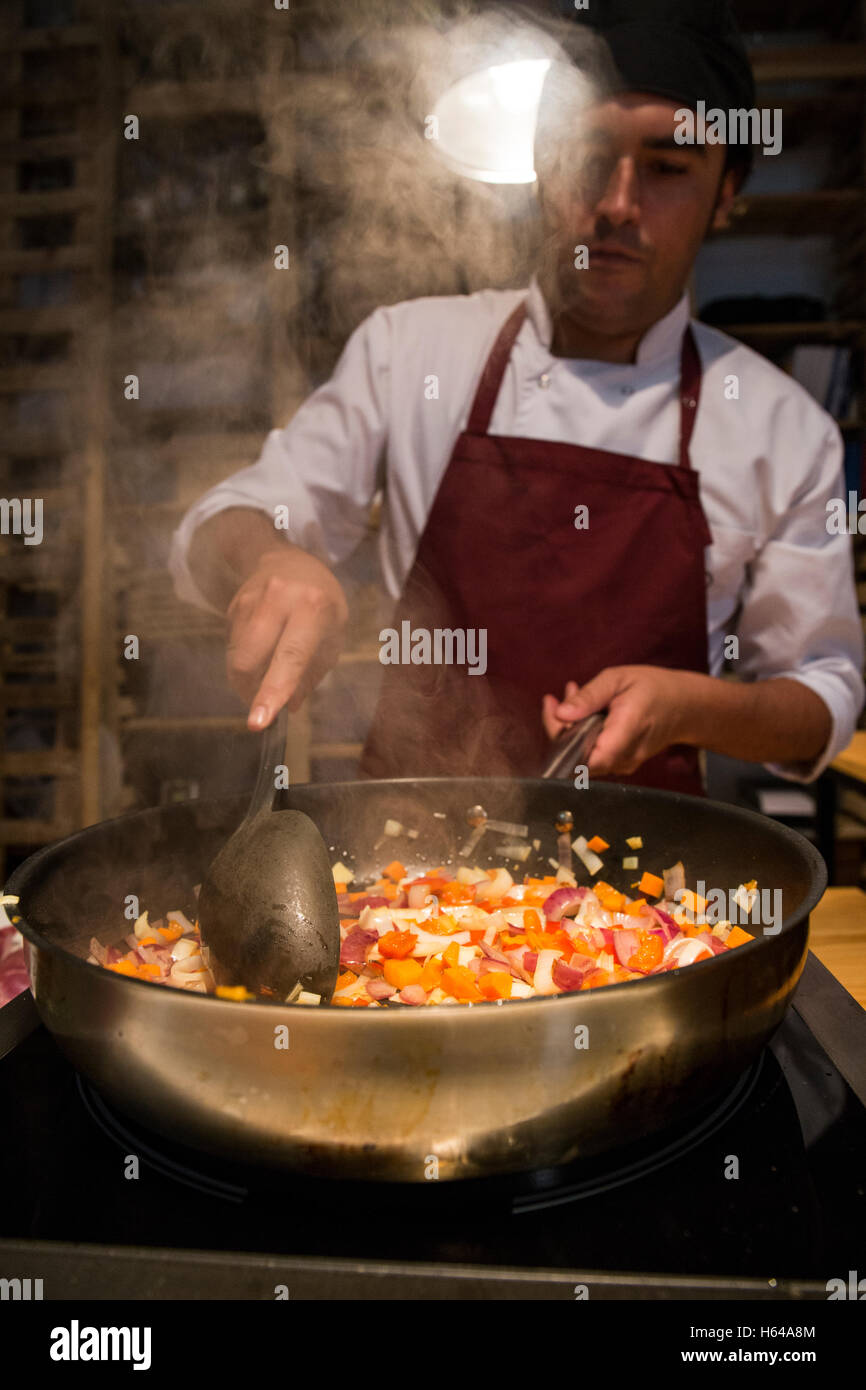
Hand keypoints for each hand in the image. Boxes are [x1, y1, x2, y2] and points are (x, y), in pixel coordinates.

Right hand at [225, 546, 348, 728]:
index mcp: (311, 607)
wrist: (287, 558)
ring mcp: (250, 601)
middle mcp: (277, 600)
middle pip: (247, 661)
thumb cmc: (320, 602)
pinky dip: (245, 662)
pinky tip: (261, 650)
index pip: (290, 657)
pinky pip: (232, 648)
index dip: (273, 691)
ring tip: (268, 674)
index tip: (258, 721)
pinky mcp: (232, 607)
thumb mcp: (332, 632)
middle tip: (263, 705)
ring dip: (248, 679)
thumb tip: (290, 706)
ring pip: (236, 658)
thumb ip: (313, 671)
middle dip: (250, 692)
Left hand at [542, 666, 696, 775]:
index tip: (554, 714)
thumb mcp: (618, 679)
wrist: (684, 706)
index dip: (563, 745)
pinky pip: (592, 755)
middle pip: (578, 759)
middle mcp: (625, 756)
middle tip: (559, 697)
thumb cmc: (654, 688)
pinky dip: (581, 734)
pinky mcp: (620, 764)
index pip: (589, 759)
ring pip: (582, 757)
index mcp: (626, 732)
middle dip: (559, 728)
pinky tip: (584, 710)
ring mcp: (624, 764)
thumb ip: (589, 697)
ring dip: (569, 728)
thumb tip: (561, 714)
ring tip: (573, 695)